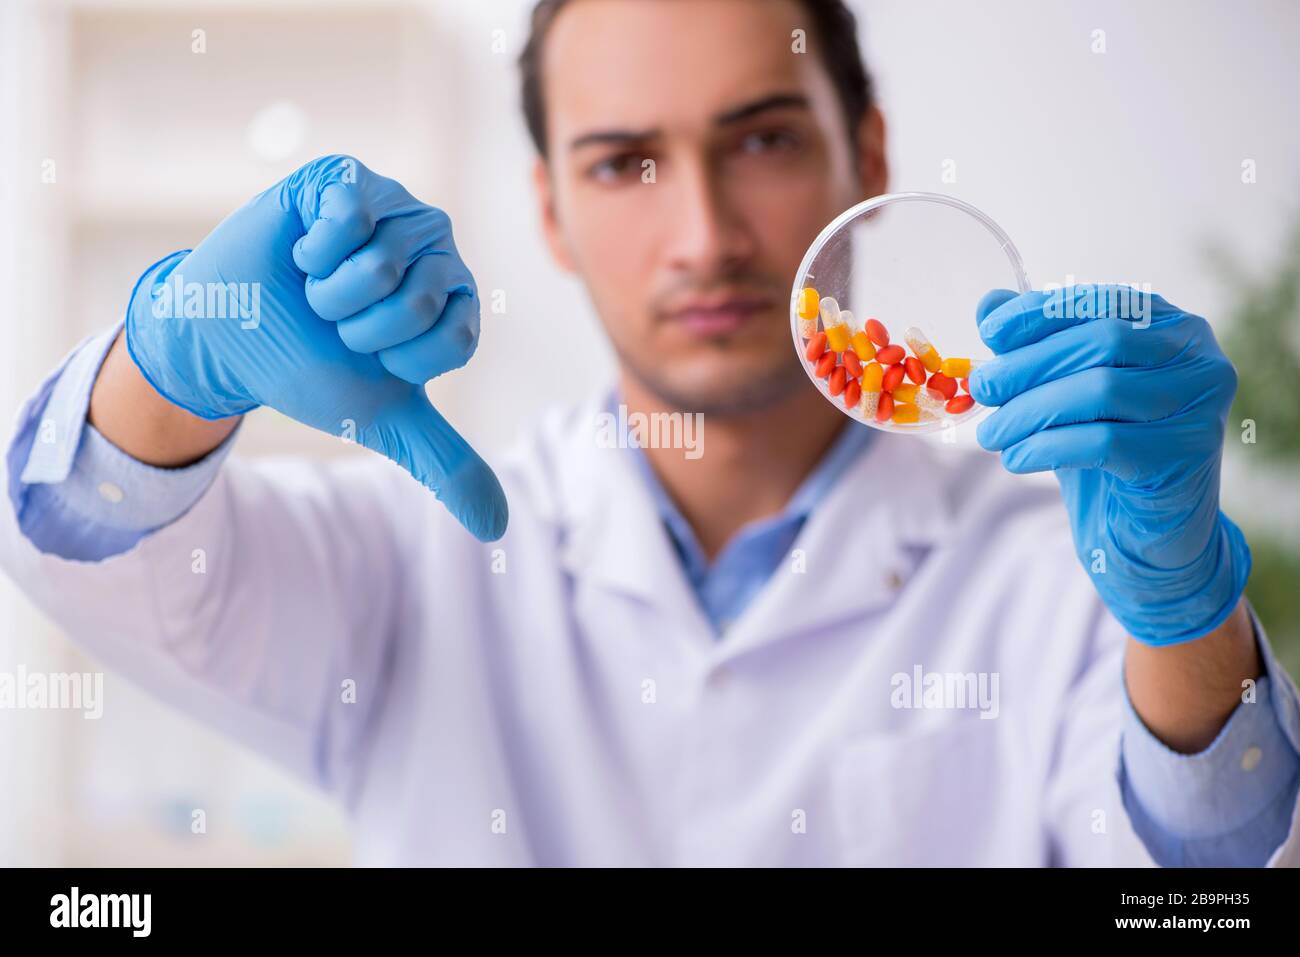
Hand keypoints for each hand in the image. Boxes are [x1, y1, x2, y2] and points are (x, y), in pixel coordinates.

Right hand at [125, 154, 506, 540]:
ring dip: (331, 292)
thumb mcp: (382, 419)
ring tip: (316, 286)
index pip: (453, 339)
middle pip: (418, 299)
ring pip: (382, 263)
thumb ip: (446, 463)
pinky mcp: (348, 179)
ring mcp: (396, 208)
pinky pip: (348, 216)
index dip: (396, 359)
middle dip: (357, 327)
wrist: (230, 336)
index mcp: (456, 302)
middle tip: (334, 319)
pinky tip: (302, 250)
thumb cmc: (311, 368)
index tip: (366, 355)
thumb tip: (498, 529)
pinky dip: (312, 250)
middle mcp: (439, 250)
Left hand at [968, 285, 1250, 644]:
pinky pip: (1104, 442)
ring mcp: (1199, 407)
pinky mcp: (1184, 456)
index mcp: (1171, 327)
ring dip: (1031, 410)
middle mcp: (1197, 358)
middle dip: (1029, 364)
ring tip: (992, 433)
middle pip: (1102, 343)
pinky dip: (1049, 446)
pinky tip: (1017, 457)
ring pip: (1101, 391)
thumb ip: (1037, 343)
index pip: (1102, 301)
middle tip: (983, 390)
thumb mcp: (1069, 390)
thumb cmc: (1108, 447)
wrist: (1149, 530)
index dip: (1041, 312)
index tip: (990, 332)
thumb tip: (990, 304)